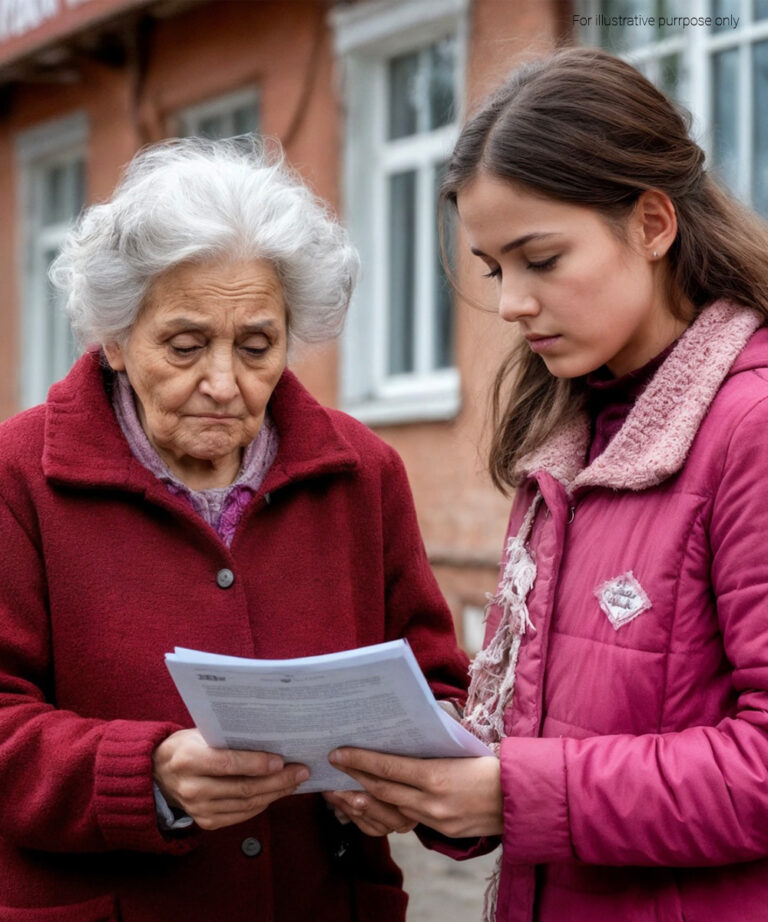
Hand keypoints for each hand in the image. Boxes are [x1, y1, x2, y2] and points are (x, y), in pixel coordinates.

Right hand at [153, 729, 308, 830]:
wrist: (157, 773)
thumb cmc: (186, 746)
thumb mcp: (200, 733)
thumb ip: (228, 737)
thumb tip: (270, 736)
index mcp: (188, 759)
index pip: (228, 764)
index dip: (257, 764)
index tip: (282, 760)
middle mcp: (192, 787)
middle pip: (243, 788)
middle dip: (277, 780)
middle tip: (301, 771)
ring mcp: (198, 809)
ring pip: (246, 804)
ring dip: (275, 793)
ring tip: (295, 781)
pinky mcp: (206, 822)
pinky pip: (241, 815)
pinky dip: (262, 804)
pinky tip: (276, 793)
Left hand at [329, 749, 502, 838]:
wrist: (522, 797)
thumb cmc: (492, 762)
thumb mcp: (459, 747)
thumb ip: (430, 746)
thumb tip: (400, 734)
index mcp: (437, 775)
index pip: (388, 768)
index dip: (359, 760)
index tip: (338, 752)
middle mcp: (432, 802)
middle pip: (382, 791)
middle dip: (354, 777)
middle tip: (334, 766)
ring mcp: (436, 820)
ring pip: (390, 810)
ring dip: (364, 800)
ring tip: (345, 789)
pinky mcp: (442, 831)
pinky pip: (407, 821)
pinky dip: (387, 811)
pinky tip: (375, 803)